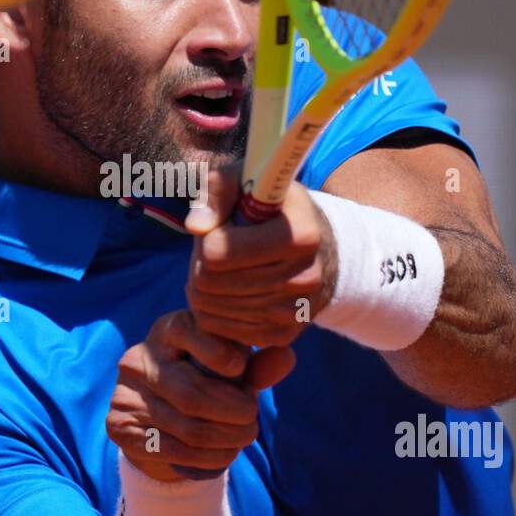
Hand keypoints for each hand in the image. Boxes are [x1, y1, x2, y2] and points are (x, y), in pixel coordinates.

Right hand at [106, 309, 294, 482]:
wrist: (156, 419)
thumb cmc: (203, 382)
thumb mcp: (229, 370)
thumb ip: (255, 365)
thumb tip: (287, 357)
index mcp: (166, 331)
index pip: (186, 330)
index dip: (215, 349)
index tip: (238, 368)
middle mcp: (138, 359)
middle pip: (191, 393)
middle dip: (233, 412)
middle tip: (252, 419)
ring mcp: (125, 395)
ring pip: (188, 428)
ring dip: (227, 439)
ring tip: (244, 438)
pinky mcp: (120, 427)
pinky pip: (174, 450)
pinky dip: (209, 457)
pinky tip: (224, 453)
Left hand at [184, 165, 337, 356]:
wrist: (320, 250)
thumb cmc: (275, 209)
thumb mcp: (250, 180)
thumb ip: (218, 190)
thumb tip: (195, 226)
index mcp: (300, 236)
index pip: (216, 252)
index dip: (207, 236)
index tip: (221, 227)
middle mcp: (304, 279)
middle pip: (208, 282)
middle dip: (199, 263)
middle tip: (213, 249)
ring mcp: (293, 312)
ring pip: (208, 308)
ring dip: (202, 286)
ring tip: (221, 267)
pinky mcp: (281, 335)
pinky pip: (218, 329)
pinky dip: (212, 309)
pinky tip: (227, 289)